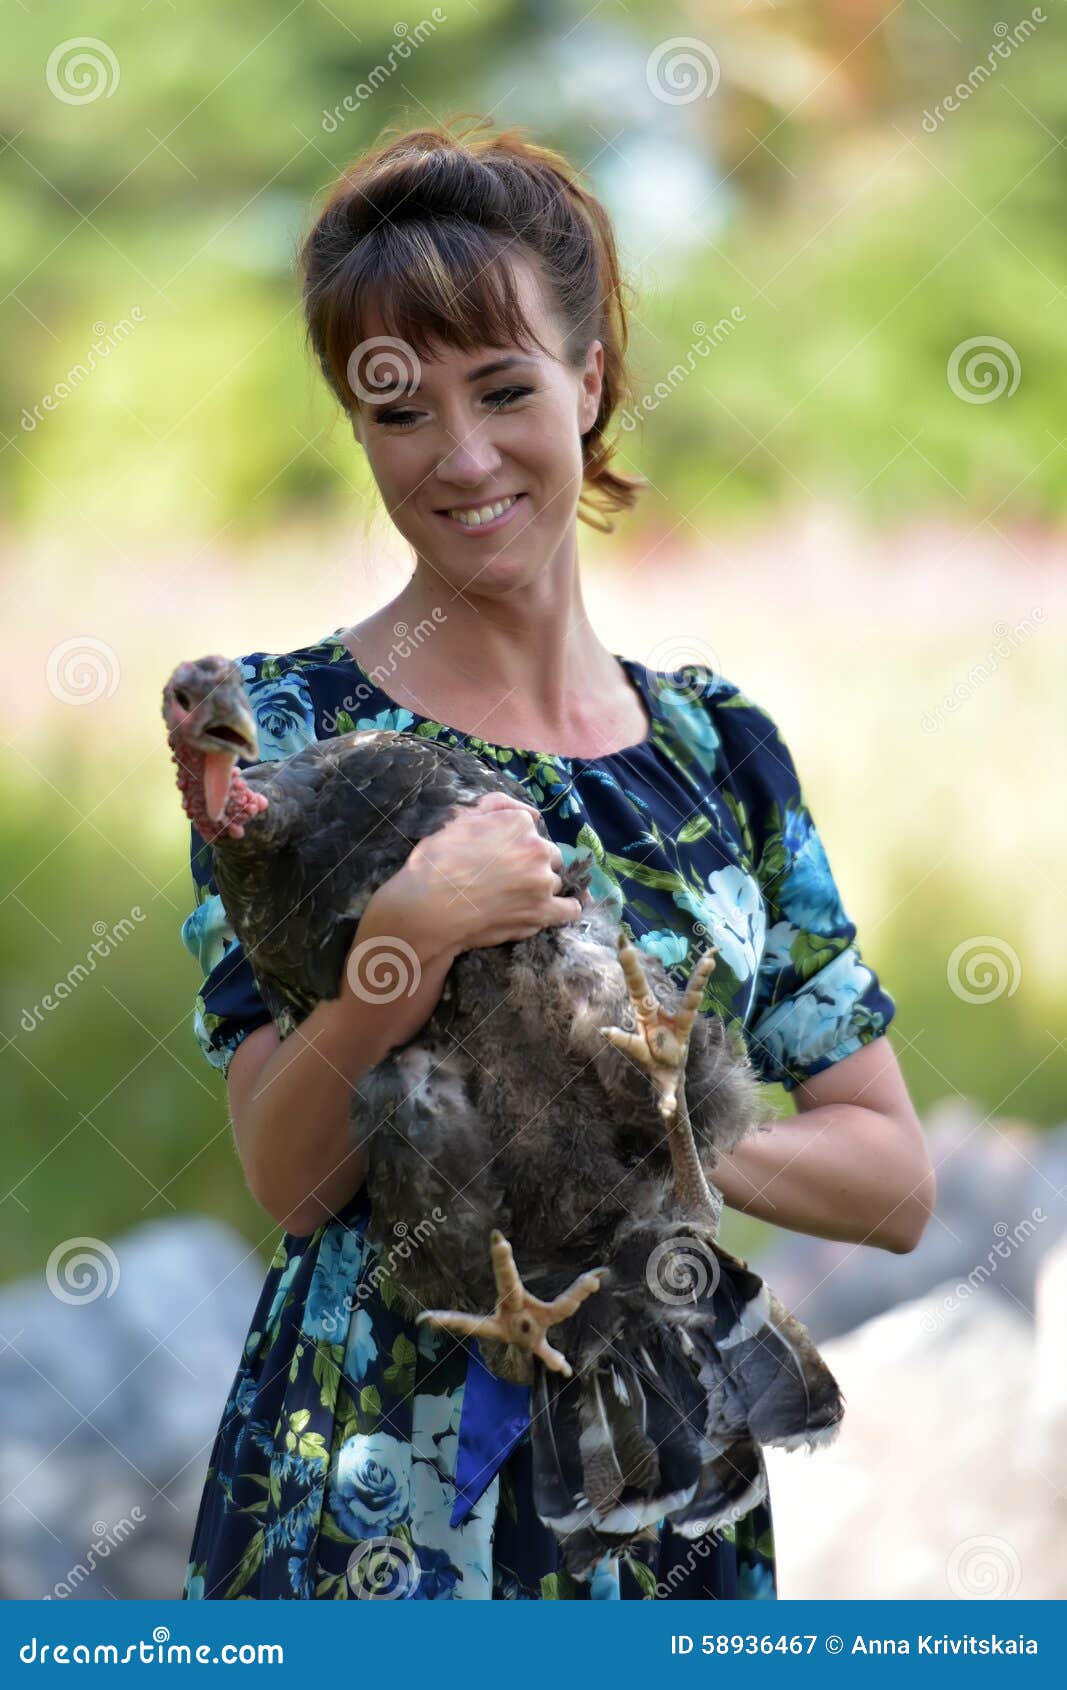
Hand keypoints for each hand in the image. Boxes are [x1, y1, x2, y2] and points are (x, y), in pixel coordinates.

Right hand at [378, 790, 585, 956]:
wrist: (429, 908)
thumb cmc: (437, 862)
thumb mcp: (459, 819)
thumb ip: (497, 805)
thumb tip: (531, 811)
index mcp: (519, 823)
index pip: (530, 830)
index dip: (516, 844)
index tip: (500, 856)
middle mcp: (538, 848)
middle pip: (547, 855)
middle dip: (532, 864)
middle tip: (508, 878)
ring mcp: (542, 882)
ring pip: (554, 882)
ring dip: (542, 887)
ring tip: (518, 898)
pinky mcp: (542, 913)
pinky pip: (569, 910)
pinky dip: (566, 909)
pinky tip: (558, 909)